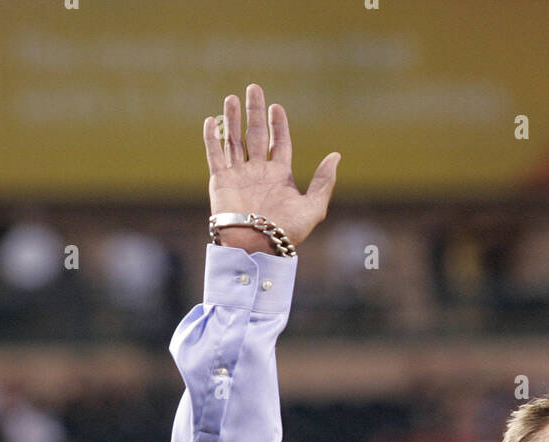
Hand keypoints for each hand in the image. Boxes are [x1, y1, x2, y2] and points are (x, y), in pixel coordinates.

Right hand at [204, 83, 340, 253]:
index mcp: (279, 175)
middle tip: (254, 88)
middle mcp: (258, 172)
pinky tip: (212, 121)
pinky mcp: (220, 180)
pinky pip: (215, 154)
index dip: (278, 124)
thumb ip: (324, 182)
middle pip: (255, 135)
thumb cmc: (285, 231)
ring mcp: (238, 175)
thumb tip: (336, 155)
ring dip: (233, 119)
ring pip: (234, 140)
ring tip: (232, 98)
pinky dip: (212, 138)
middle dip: (254, 112)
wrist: (256, 246)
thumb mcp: (313, 207)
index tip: (276, 107)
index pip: (279, 143)